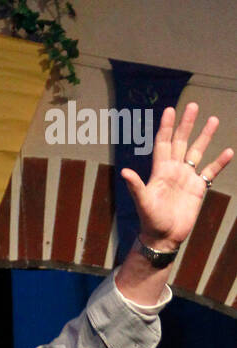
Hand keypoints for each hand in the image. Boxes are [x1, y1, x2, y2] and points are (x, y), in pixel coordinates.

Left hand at [120, 102, 232, 250]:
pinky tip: (228, 152)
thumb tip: (124, 171)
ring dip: (205, 136)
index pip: (164, 143)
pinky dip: (219, 162)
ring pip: (197, 152)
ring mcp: (187, 178)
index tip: (170, 110)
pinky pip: (210, 172)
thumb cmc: (151, 221)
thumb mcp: (143, 202)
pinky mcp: (198, 188)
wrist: (164, 238)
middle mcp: (174, 170)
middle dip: (186, 124)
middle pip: (181, 142)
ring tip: (213, 120)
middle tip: (193, 105)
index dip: (167, 127)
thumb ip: (136, 186)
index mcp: (161, 170)